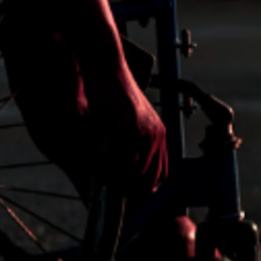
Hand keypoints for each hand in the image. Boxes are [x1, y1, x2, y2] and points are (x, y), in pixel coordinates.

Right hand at [83, 67, 167, 197]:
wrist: (107, 68)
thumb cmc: (112, 93)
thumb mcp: (128, 120)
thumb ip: (131, 142)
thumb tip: (126, 166)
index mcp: (159, 134)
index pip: (160, 173)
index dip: (145, 186)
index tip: (129, 191)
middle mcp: (156, 135)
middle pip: (149, 178)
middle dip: (130, 188)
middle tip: (112, 189)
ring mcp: (143, 132)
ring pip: (135, 172)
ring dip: (118, 179)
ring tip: (104, 178)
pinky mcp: (128, 127)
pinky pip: (122, 158)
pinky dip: (110, 166)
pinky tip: (100, 164)